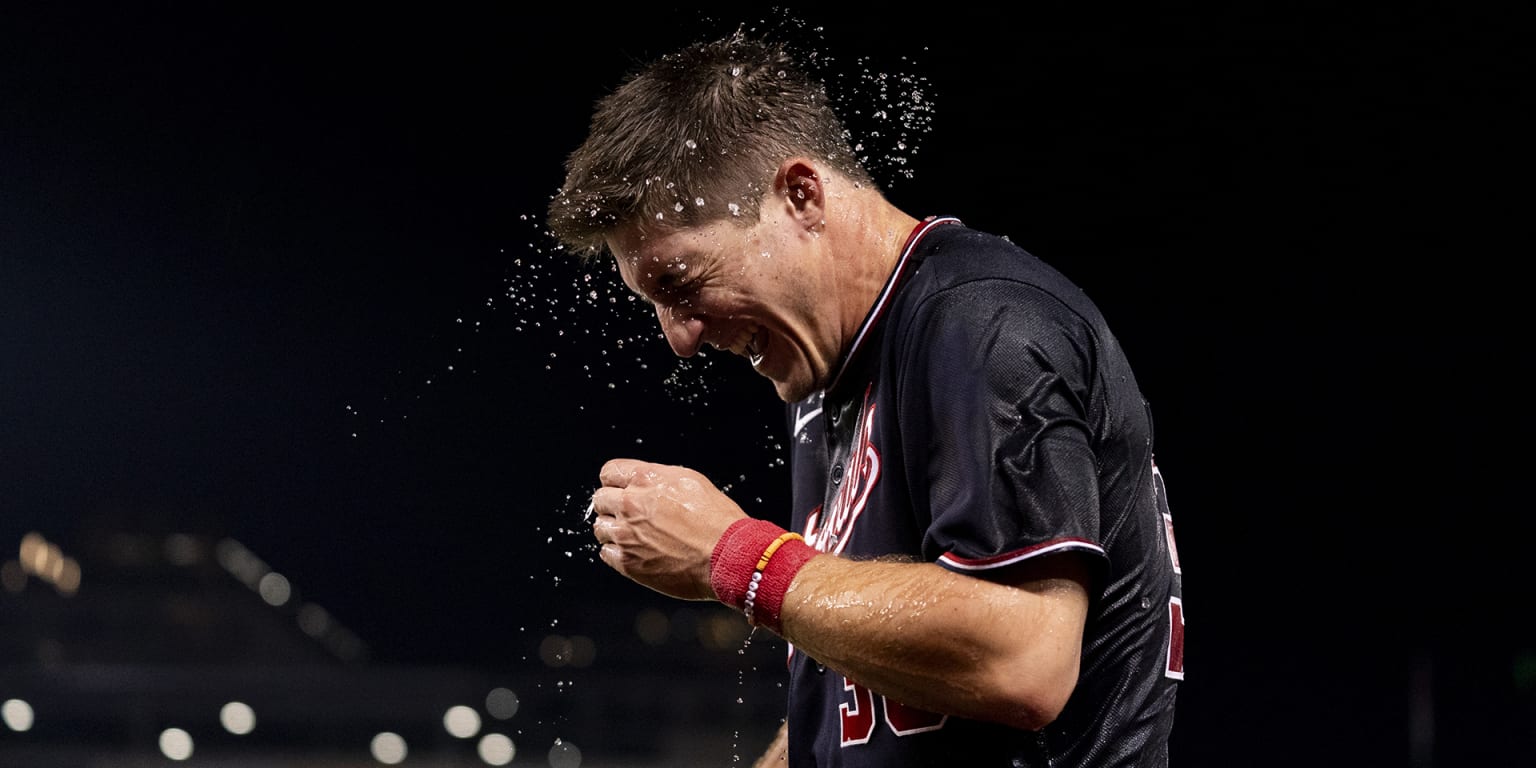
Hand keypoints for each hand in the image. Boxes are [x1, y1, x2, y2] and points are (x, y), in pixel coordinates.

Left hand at [589, 458, 746, 600]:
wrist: (727, 556)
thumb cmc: (717, 520)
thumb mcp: (691, 481)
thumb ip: (659, 478)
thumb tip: (647, 481)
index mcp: (645, 479)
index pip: (609, 472)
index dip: (615, 481)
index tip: (620, 488)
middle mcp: (630, 504)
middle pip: (599, 499)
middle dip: (612, 505)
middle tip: (628, 514)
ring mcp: (626, 535)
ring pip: (600, 527)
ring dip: (613, 529)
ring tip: (634, 536)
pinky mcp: (628, 562)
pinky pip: (605, 553)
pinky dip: (616, 552)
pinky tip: (634, 552)